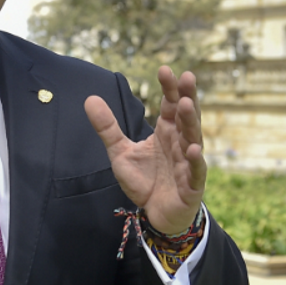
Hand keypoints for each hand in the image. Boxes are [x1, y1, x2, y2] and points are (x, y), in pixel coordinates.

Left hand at [85, 66, 205, 235]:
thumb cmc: (144, 180)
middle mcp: (180, 142)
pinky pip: (195, 170)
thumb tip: (90, 98)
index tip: (163, 70)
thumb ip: (108, 127)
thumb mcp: (120, 152)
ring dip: (191, 122)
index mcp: (166, 131)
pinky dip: (195, 160)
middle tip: (187, 77)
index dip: (169, 88)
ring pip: (193, 138)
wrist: (155, 215)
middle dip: (187, 96)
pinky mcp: (192, 184)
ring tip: (186, 104)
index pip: (170, 105)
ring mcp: (188, 162)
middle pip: (186, 116)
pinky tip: (192, 148)